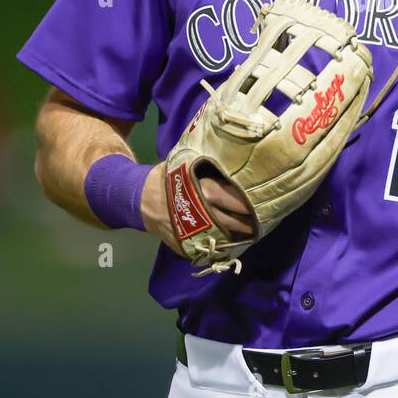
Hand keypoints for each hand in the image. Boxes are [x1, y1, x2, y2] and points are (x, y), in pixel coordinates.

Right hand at [139, 161, 255, 251]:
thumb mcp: (183, 164)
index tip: (259, 203)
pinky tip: (228, 241)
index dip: (245, 202)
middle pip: (229, 220)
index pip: (230, 197)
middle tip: (258, 222)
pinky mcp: (184, 245)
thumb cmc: (165, 177)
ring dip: (235, 235)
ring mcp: (191, 231)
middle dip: (245, 223)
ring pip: (220, 237)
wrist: (138, 199)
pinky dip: (217, 244)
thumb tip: (228, 151)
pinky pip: (205, 246)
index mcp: (201, 190)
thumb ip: (204, 163)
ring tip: (249, 233)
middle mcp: (199, 212)